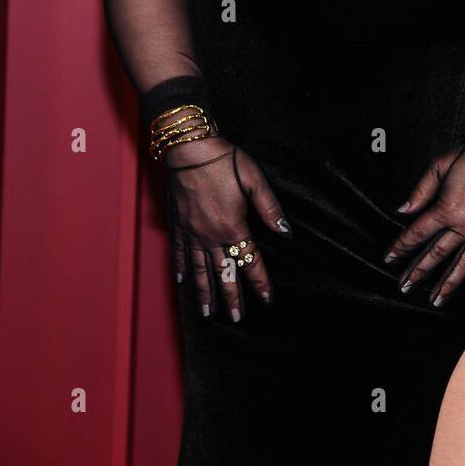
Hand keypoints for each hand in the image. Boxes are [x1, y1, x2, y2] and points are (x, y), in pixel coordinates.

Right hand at [164, 134, 291, 321]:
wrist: (189, 148)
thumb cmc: (224, 160)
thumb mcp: (255, 180)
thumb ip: (270, 209)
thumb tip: (286, 232)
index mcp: (233, 226)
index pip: (250, 260)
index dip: (260, 281)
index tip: (266, 298)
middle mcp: (211, 236)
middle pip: (223, 272)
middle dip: (232, 297)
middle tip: (237, 317)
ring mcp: (192, 232)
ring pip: (199, 270)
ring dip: (205, 293)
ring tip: (208, 313)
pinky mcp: (178, 223)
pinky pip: (180, 252)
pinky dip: (181, 269)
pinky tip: (182, 282)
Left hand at [382, 137, 464, 304]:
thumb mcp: (439, 167)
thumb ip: (420, 191)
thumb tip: (402, 210)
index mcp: (446, 209)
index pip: (417, 234)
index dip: (401, 247)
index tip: (389, 259)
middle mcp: (464, 226)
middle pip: (437, 254)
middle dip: (419, 272)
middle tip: (405, 287)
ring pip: (464, 264)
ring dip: (448, 284)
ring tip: (436, 300)